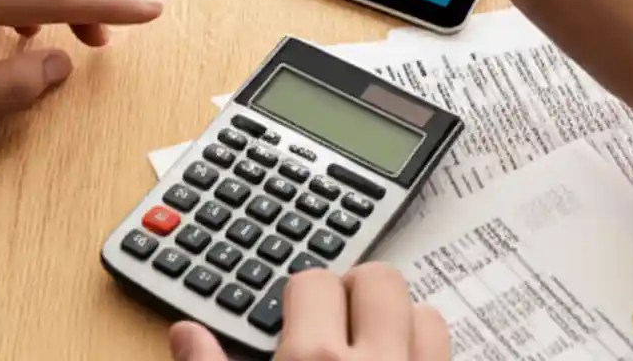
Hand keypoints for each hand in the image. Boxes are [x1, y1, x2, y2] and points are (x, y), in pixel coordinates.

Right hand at [168, 264, 449, 360]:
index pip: (315, 281)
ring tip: (370, 347)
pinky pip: (447, 355)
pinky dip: (425, 354)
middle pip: (380, 280)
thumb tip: (185, 332)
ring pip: (426, 315)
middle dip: (356, 292)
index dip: (301, 296)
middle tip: (334, 323)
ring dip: (400, 322)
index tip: (295, 318)